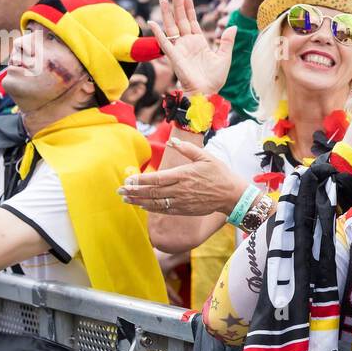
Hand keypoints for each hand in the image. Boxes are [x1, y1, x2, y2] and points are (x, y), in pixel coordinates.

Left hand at [118, 139, 245, 215]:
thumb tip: (173, 140)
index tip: (128, 179)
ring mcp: (181, 202)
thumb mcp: (206, 157)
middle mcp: (180, 190)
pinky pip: (164, 210)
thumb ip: (187, 149)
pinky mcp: (185, 209)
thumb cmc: (220, 174)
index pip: (156, 179)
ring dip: (138, 201)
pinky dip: (151, 208)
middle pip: (151, 192)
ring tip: (125, 199)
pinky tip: (142, 206)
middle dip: (133, 191)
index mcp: (183, 175)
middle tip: (119, 189)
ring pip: (155, 202)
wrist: (232, 195)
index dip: (140, 180)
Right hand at [148, 0, 233, 95]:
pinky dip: (158, 33)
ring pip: (172, 27)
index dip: (189, 8)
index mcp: (199, 42)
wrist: (207, 92)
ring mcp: (180, 48)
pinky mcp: (174, 56)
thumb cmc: (215, 78)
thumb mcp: (225, 57)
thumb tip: (233, 26)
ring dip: (167, 13)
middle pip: (181, 20)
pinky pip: (164, 42)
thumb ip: (227, 41)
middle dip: (177, 5)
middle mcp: (187, 43)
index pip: (192, 21)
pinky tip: (152, 22)